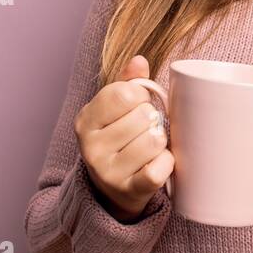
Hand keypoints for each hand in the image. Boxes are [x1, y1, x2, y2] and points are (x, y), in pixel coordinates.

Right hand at [74, 54, 174, 221]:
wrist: (112, 192)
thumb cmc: (120, 142)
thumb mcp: (116, 111)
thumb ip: (128, 84)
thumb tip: (139, 60)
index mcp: (86, 120)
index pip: (124, 93)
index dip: (141, 97)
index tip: (138, 107)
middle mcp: (90, 146)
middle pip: (143, 116)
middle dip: (153, 121)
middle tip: (145, 131)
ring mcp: (107, 171)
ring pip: (154, 141)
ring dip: (161, 142)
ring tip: (151, 148)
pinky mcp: (128, 190)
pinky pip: (159, 169)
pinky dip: (166, 164)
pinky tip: (158, 164)